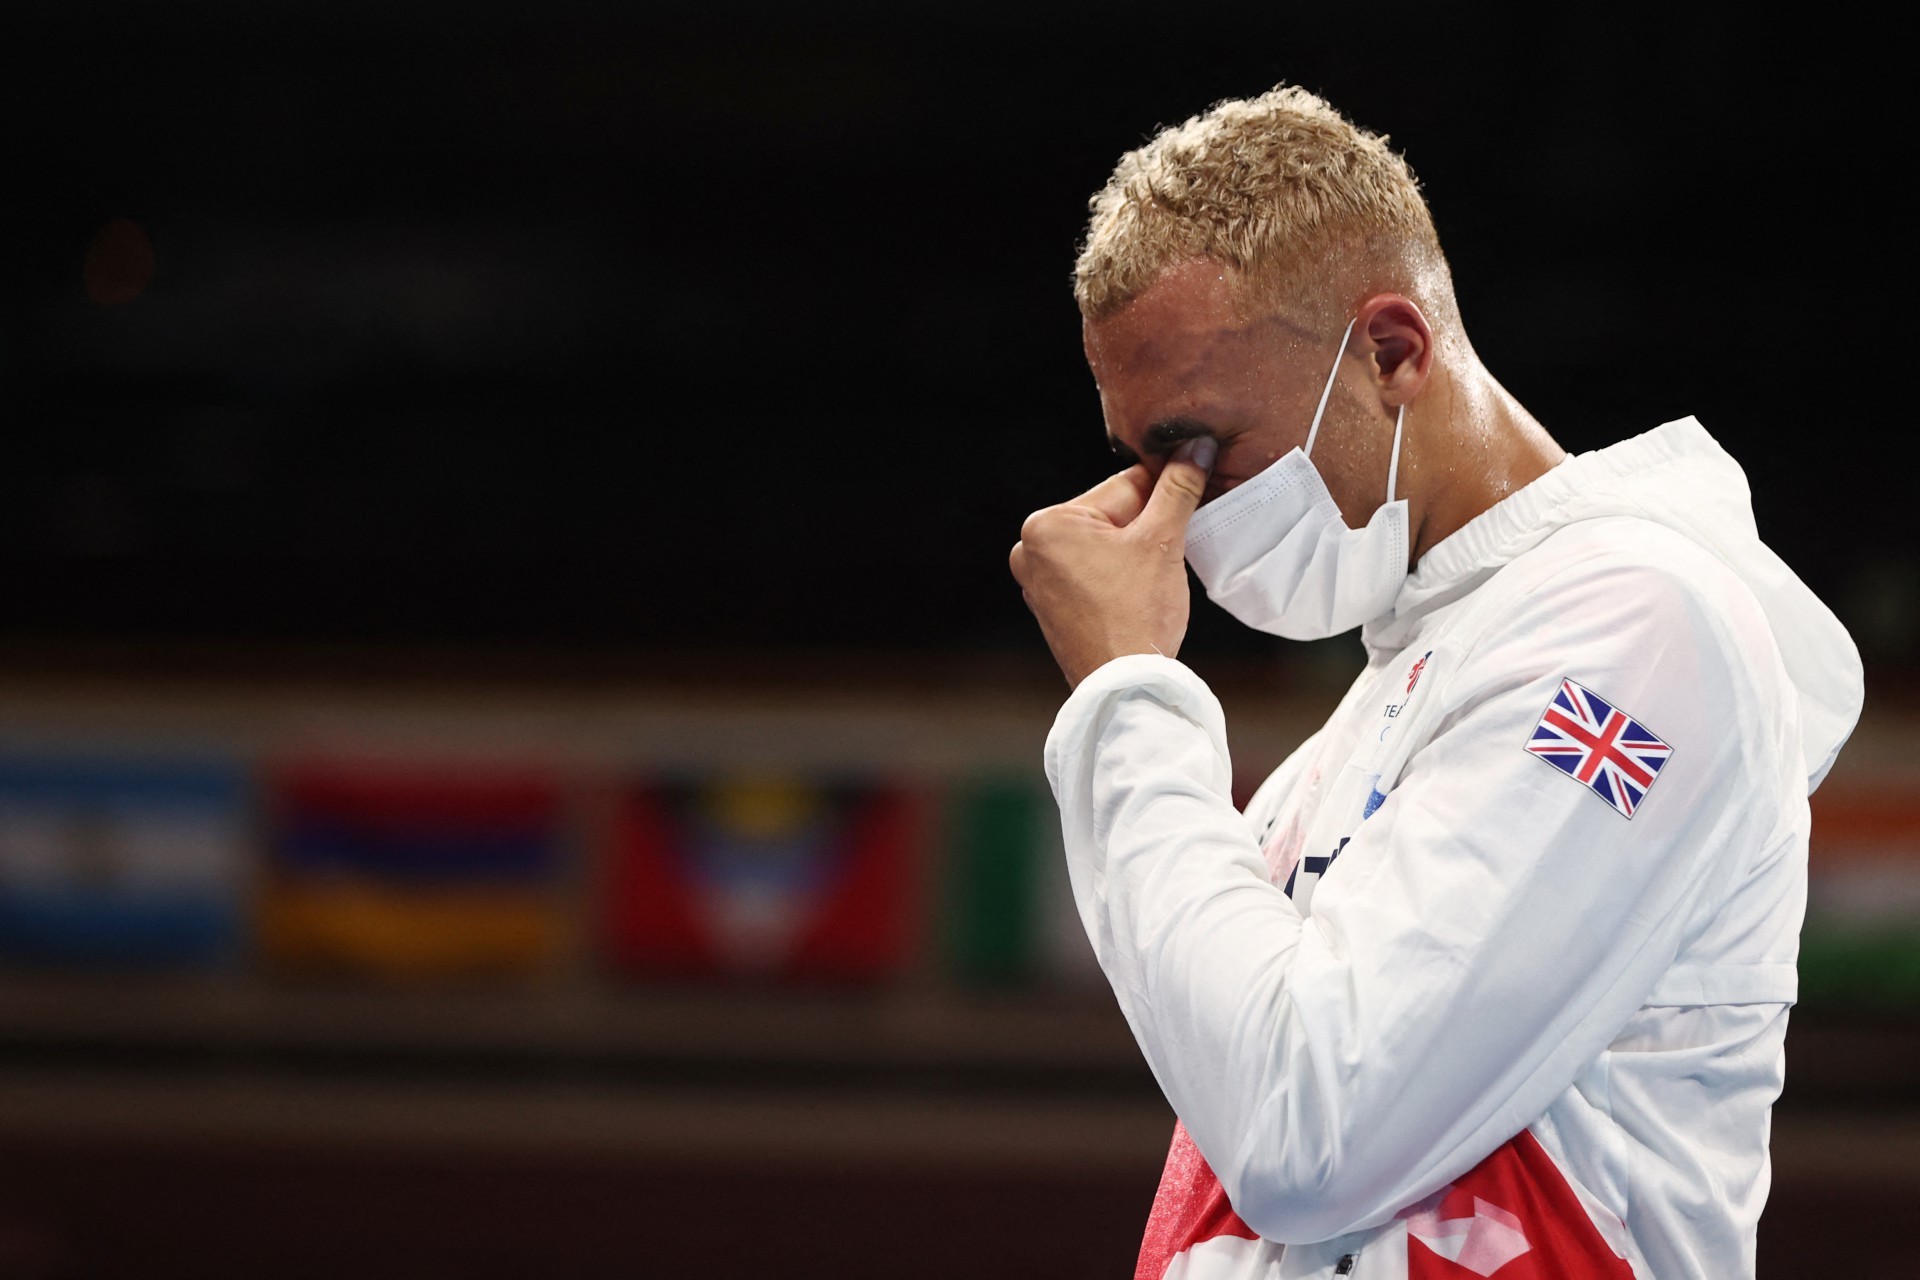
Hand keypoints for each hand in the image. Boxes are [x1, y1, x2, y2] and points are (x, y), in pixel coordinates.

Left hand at [1009, 438, 1215, 687]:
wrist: (1124, 686)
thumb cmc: (1136, 616)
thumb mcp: (1162, 540)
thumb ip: (1178, 488)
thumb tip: (1195, 447)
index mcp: (1047, 524)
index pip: (1122, 486)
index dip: (1163, 491)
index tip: (1192, 487)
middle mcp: (1032, 549)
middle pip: (1112, 516)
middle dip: (1147, 526)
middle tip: (1174, 546)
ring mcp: (1038, 582)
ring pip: (1105, 546)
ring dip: (1136, 552)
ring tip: (1156, 576)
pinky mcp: (1053, 607)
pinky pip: (1094, 574)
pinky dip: (1119, 576)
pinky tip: (1140, 594)